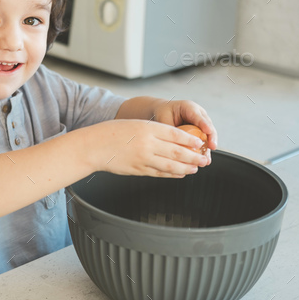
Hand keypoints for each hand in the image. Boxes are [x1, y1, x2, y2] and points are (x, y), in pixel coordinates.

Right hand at [88, 119, 209, 178]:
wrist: (94, 146)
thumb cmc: (112, 132)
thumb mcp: (135, 124)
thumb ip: (153, 131)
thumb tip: (175, 140)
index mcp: (148, 129)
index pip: (176, 134)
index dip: (191, 140)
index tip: (200, 143)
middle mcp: (148, 144)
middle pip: (178, 152)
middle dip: (194, 157)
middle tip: (204, 159)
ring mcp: (144, 159)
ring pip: (171, 166)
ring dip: (186, 168)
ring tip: (195, 168)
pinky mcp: (139, 170)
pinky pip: (160, 174)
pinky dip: (172, 175)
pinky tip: (180, 174)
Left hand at [152, 99, 217, 164]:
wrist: (164, 112)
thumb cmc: (164, 113)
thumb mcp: (164, 118)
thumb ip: (170, 129)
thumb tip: (172, 143)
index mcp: (189, 108)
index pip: (198, 116)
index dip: (204, 124)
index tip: (208, 131)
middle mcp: (198, 116)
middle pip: (208, 126)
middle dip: (211, 138)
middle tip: (212, 146)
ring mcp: (201, 125)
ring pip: (208, 136)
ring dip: (208, 148)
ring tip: (206, 159)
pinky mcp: (200, 134)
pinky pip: (204, 143)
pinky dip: (203, 152)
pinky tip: (203, 161)